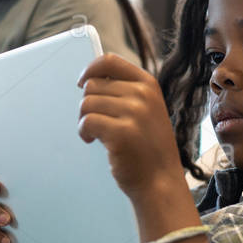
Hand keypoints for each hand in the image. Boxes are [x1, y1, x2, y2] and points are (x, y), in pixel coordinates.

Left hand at [76, 53, 181, 204]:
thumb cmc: (148, 147)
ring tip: (96, 134)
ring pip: (87, 103)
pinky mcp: (121, 133)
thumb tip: (90, 79)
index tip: (82, 83)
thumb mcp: (147, 109)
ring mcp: (133, 113)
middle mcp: (142, 94)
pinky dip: (83, 132)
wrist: (161, 181)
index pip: (109, 61)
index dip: (90, 69)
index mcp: (148, 84)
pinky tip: (92, 141)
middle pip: (93, 85)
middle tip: (96, 123)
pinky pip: (87, 121)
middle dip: (88, 104)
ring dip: (84, 119)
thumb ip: (125, 91)